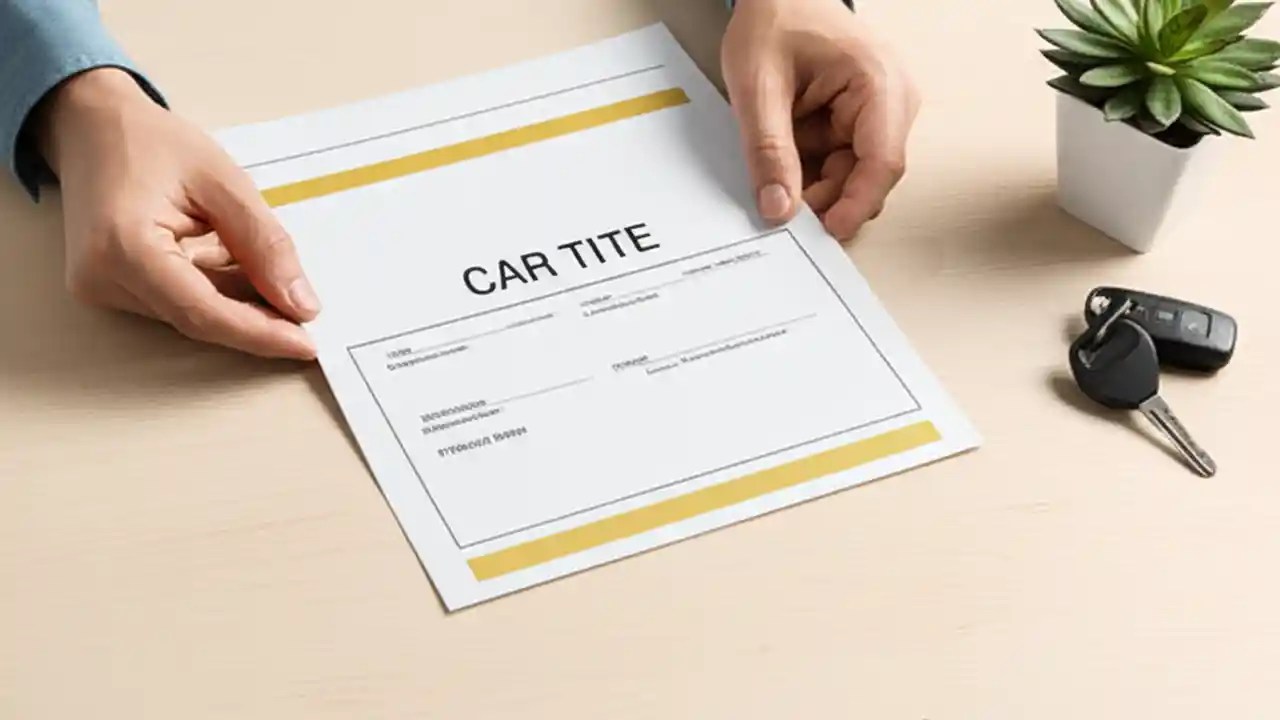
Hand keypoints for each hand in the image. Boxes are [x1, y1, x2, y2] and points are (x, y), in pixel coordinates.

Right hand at [36, 68, 319, 359]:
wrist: (91, 126)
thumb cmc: (150, 142)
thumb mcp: (223, 182)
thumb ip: (263, 243)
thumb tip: (301, 304)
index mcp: (124, 247)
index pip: (203, 312)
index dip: (259, 333)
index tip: (307, 344)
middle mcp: (102, 278)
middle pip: (197, 318)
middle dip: (257, 321)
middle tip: (306, 314)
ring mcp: (100, 287)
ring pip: (189, 314)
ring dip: (239, 303)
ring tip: (274, 277)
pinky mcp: (108, 287)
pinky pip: (175, 303)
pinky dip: (216, 292)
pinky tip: (241, 270)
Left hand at [722, 0, 920, 238]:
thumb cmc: (775, 20)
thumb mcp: (757, 87)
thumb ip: (768, 151)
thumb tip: (777, 208)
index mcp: (879, 84)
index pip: (882, 162)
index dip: (855, 204)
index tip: (822, 231)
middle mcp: (893, 101)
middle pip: (868, 176)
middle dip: (826, 198)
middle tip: (780, 209)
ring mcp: (880, 112)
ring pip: (853, 175)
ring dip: (815, 185)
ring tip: (775, 177)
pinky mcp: (861, 121)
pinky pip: (842, 161)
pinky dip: (813, 172)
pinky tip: (786, 166)